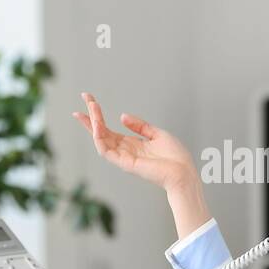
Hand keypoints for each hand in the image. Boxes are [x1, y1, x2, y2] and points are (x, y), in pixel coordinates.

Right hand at [72, 92, 198, 192]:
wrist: (184, 172)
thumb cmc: (175, 157)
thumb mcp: (157, 134)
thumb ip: (139, 126)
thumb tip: (121, 116)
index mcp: (132, 144)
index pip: (108, 129)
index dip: (97, 115)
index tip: (89, 100)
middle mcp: (124, 150)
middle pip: (101, 132)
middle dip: (91, 115)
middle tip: (85, 96)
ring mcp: (123, 157)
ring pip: (101, 139)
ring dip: (94, 123)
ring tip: (92, 107)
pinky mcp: (125, 163)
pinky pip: (106, 151)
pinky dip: (99, 138)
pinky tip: (97, 125)